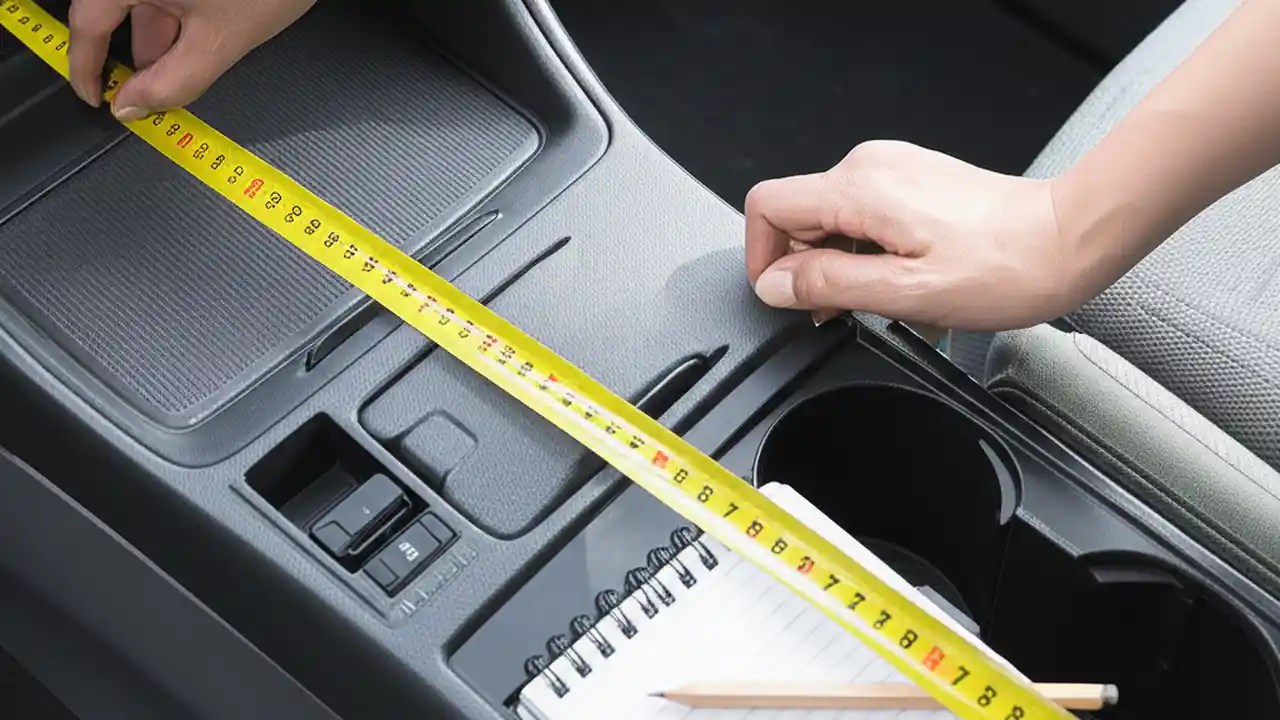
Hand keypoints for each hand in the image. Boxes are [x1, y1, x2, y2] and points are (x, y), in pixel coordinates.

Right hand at [67, 0, 315, 120]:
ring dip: (165, 41)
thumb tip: (135, 104)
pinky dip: (181, 19)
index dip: (86, 67)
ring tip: (191, 65)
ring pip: (148, 4)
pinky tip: (206, 36)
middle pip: (118, 13)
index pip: (89, 23)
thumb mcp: (220, 42)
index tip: (93, 96)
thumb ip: (173, 80)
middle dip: (140, 58)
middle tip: (153, 94)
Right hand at [744, 140, 1082, 332]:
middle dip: (807, 268)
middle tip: (843, 310)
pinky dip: (867, 251)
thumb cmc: (1005, 266)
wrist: (1066, 238)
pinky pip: (863, 215)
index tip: (784, 296)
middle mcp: (870, 166)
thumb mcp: (905, 293)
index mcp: (860, 188)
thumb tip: (774, 284)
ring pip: (831, 219)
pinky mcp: (912, 179)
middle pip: (798, 215)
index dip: (763, 258)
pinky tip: (902, 278)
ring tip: (885, 298)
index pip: (768, 207)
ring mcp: (892, 168)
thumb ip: (829, 285)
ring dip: (842, 264)